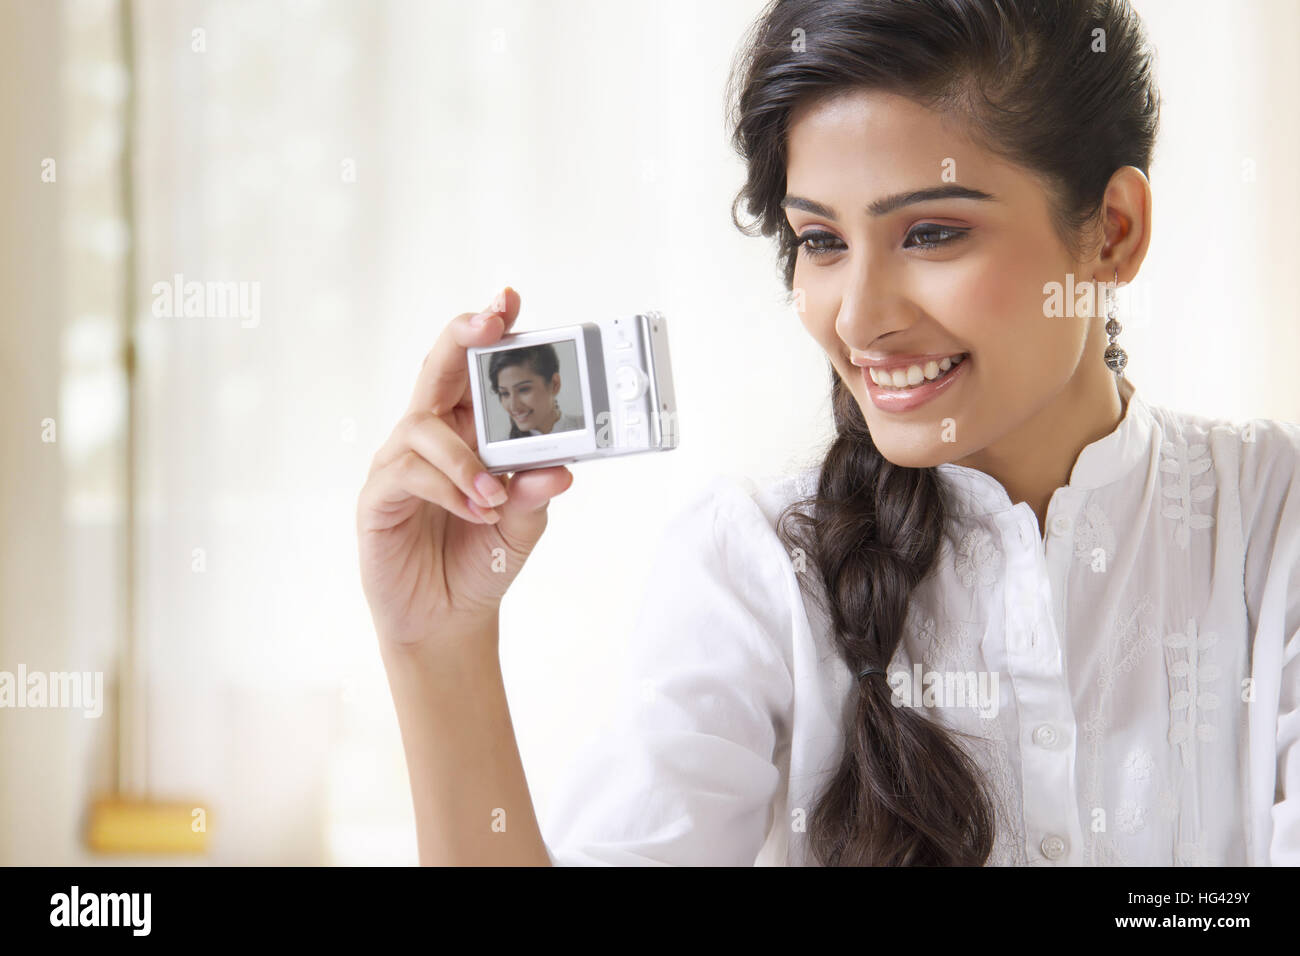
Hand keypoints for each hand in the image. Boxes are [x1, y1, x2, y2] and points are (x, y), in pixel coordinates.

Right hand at [357, 288, 573, 647]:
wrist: (448, 620)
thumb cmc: (481, 559)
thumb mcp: (523, 527)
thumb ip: (536, 495)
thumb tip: (560, 470)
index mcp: (465, 430)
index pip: (472, 369)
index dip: (485, 330)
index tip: (508, 301)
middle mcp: (429, 436)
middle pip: (438, 368)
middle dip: (463, 337)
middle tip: (491, 321)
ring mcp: (399, 463)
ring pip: (423, 426)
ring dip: (466, 457)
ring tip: (496, 496)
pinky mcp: (379, 497)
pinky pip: (407, 473)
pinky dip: (447, 488)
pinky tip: (475, 511)